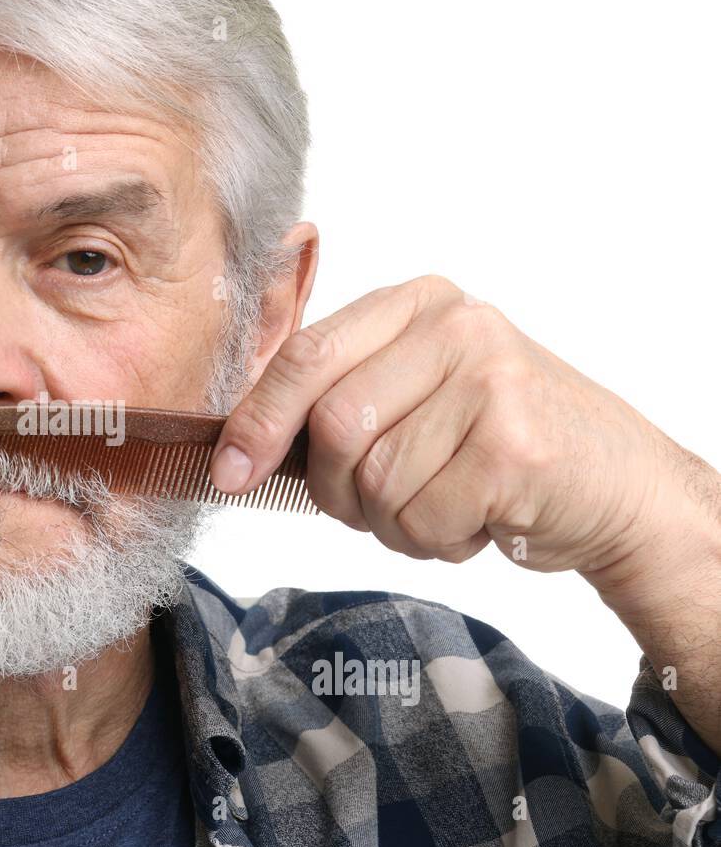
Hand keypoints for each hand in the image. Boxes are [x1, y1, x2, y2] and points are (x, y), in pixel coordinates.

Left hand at [210, 274, 668, 574]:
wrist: (614, 484)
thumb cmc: (496, 445)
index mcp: (416, 304)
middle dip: (337, 490)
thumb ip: (340, 396)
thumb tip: (237, 448)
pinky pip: (421, 517)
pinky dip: (435, 541)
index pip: (306, 357)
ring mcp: (490, 379)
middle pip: (333, 424)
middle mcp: (456, 326)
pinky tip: (476, 521)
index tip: (231, 472)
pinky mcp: (514, 445)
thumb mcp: (417, 394)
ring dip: (392, 522)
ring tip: (441, 507)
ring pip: (375, 480)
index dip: (257, 422)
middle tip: (372, 506)